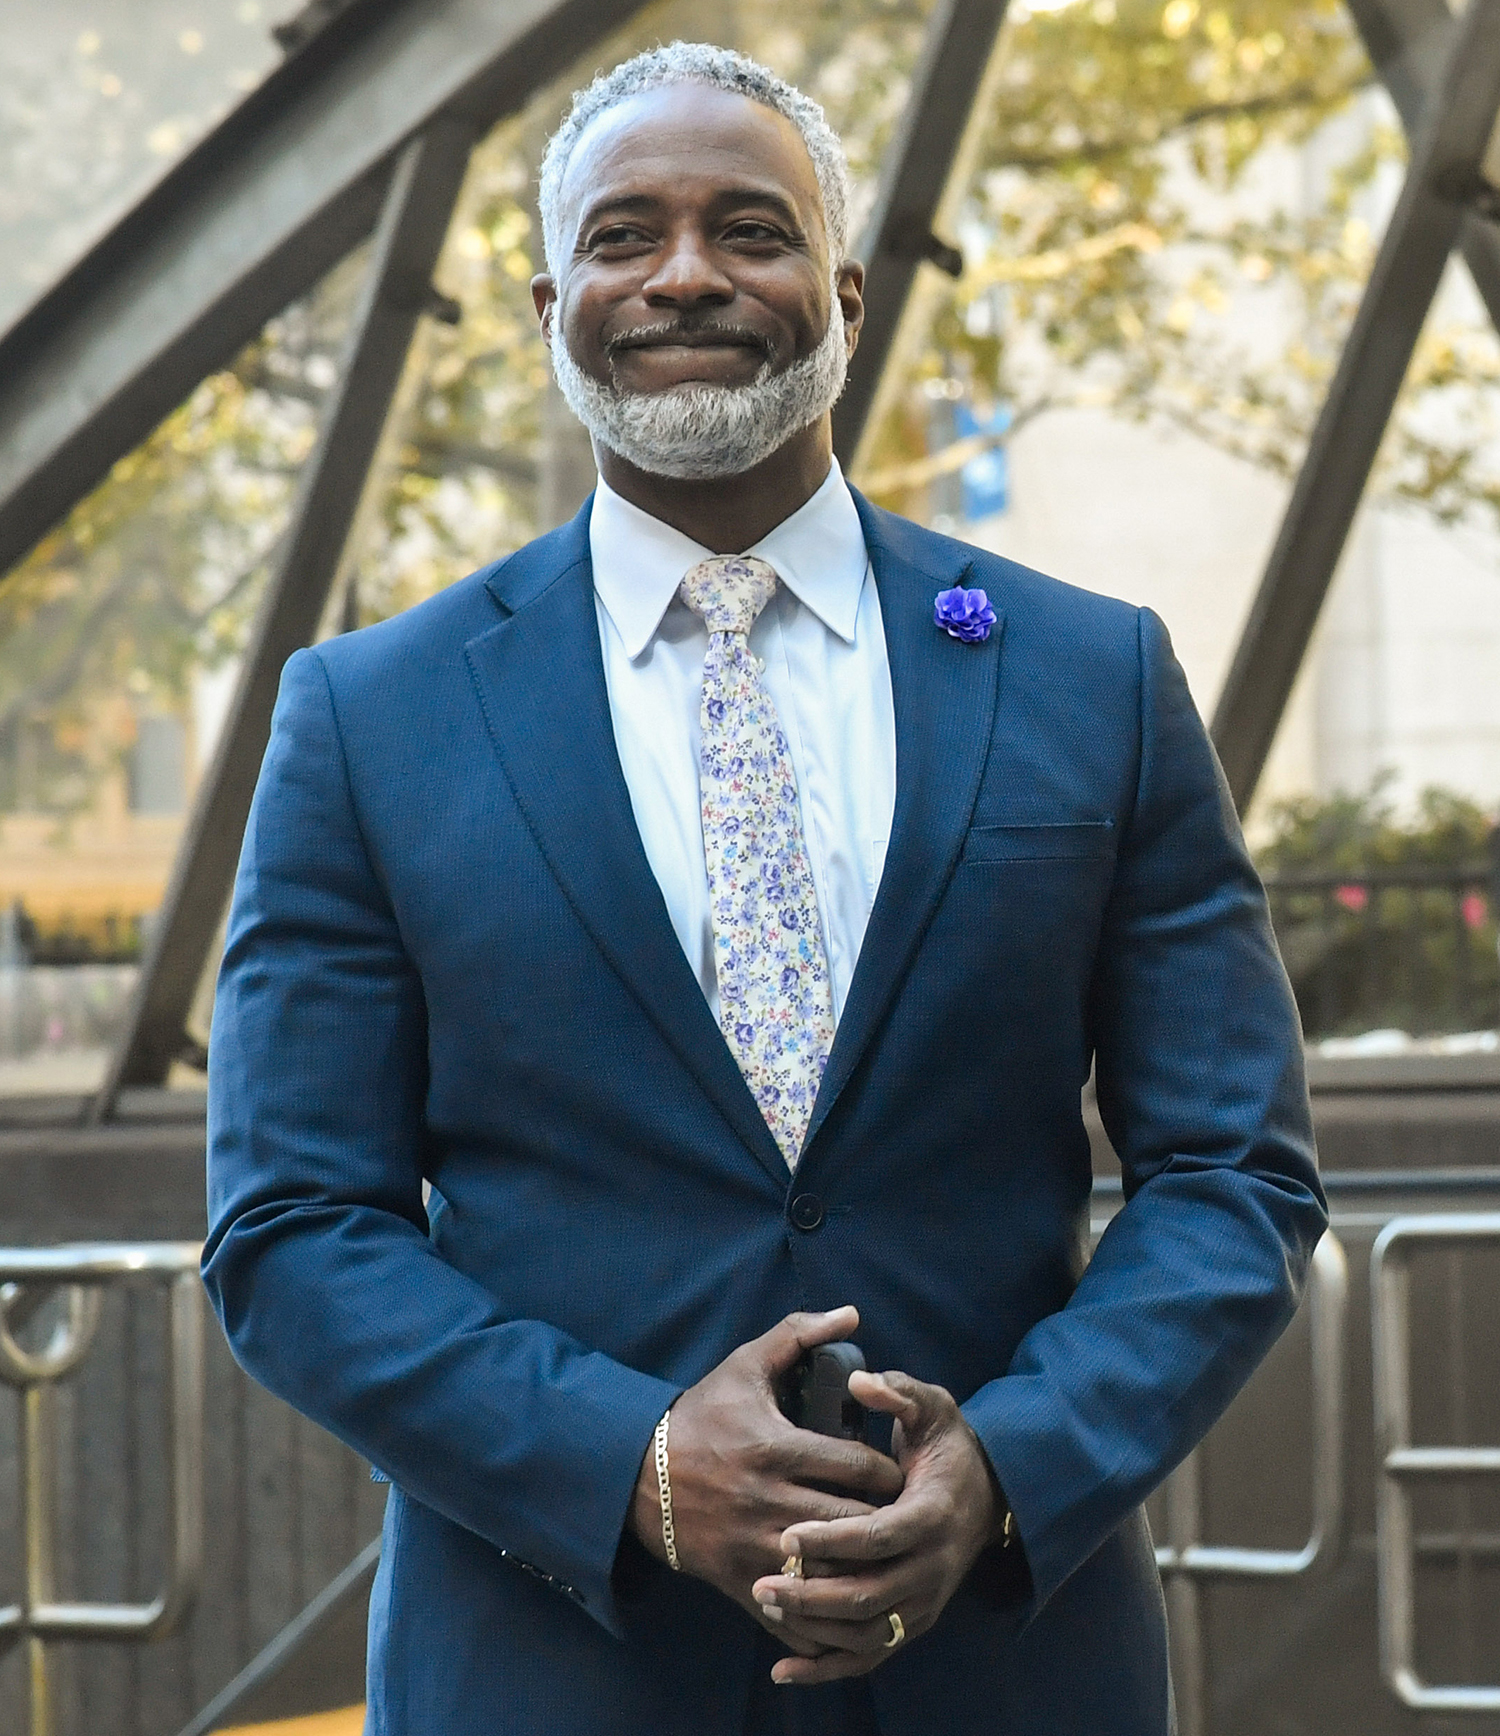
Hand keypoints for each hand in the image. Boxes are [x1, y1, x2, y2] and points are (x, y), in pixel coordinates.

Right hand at [630, 1308, 905, 1644]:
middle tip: (907, 1516)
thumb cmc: (701, 1415)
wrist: (639, 1476)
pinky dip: (823, 1618)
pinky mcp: (740, 1581)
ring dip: (860, 1567)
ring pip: (827, 1570)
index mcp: (774, 1448)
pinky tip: (847, 1605)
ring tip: (885, 1557)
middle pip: (850, 1520)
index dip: (888, 1470)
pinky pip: (791, 1613)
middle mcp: (767, 1501)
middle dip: (884, 1520)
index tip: (900, 1470)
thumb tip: (852, 1314)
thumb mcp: (744, 1366)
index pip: (855, 1465)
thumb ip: (797, 1334)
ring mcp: (752, 1546)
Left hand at [750, 1369, 1003, 1683]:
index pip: (878, 1536)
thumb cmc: (947, 1445)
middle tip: (762, 1579)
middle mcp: (932, 1568)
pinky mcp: (912, 1622)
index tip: (787, 1534)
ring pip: (863, 1631)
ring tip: (764, 1602)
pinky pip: (868, 1655)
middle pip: (867, 1593)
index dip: (832, 1538)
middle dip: (811, 1590)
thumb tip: (860, 1380)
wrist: (987, 1494)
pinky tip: (783, 1670)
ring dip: (813, 1625)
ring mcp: (923, 1602)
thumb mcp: (932, 1408)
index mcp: (932, 1516)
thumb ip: (898, 1392)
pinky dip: (826, 1668)